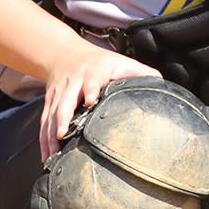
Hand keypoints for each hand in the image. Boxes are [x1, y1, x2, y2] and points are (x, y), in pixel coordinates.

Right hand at [39, 41, 160, 160]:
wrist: (64, 52)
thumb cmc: (100, 62)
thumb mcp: (122, 62)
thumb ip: (143, 74)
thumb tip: (164, 87)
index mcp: (94, 72)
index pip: (91, 80)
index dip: (90, 89)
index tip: (90, 101)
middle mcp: (73, 82)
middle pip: (65, 100)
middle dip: (63, 117)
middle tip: (63, 134)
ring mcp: (59, 93)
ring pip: (52, 114)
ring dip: (51, 134)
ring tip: (53, 153)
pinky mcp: (49, 102)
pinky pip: (45, 122)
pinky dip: (44, 139)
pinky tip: (47, 156)